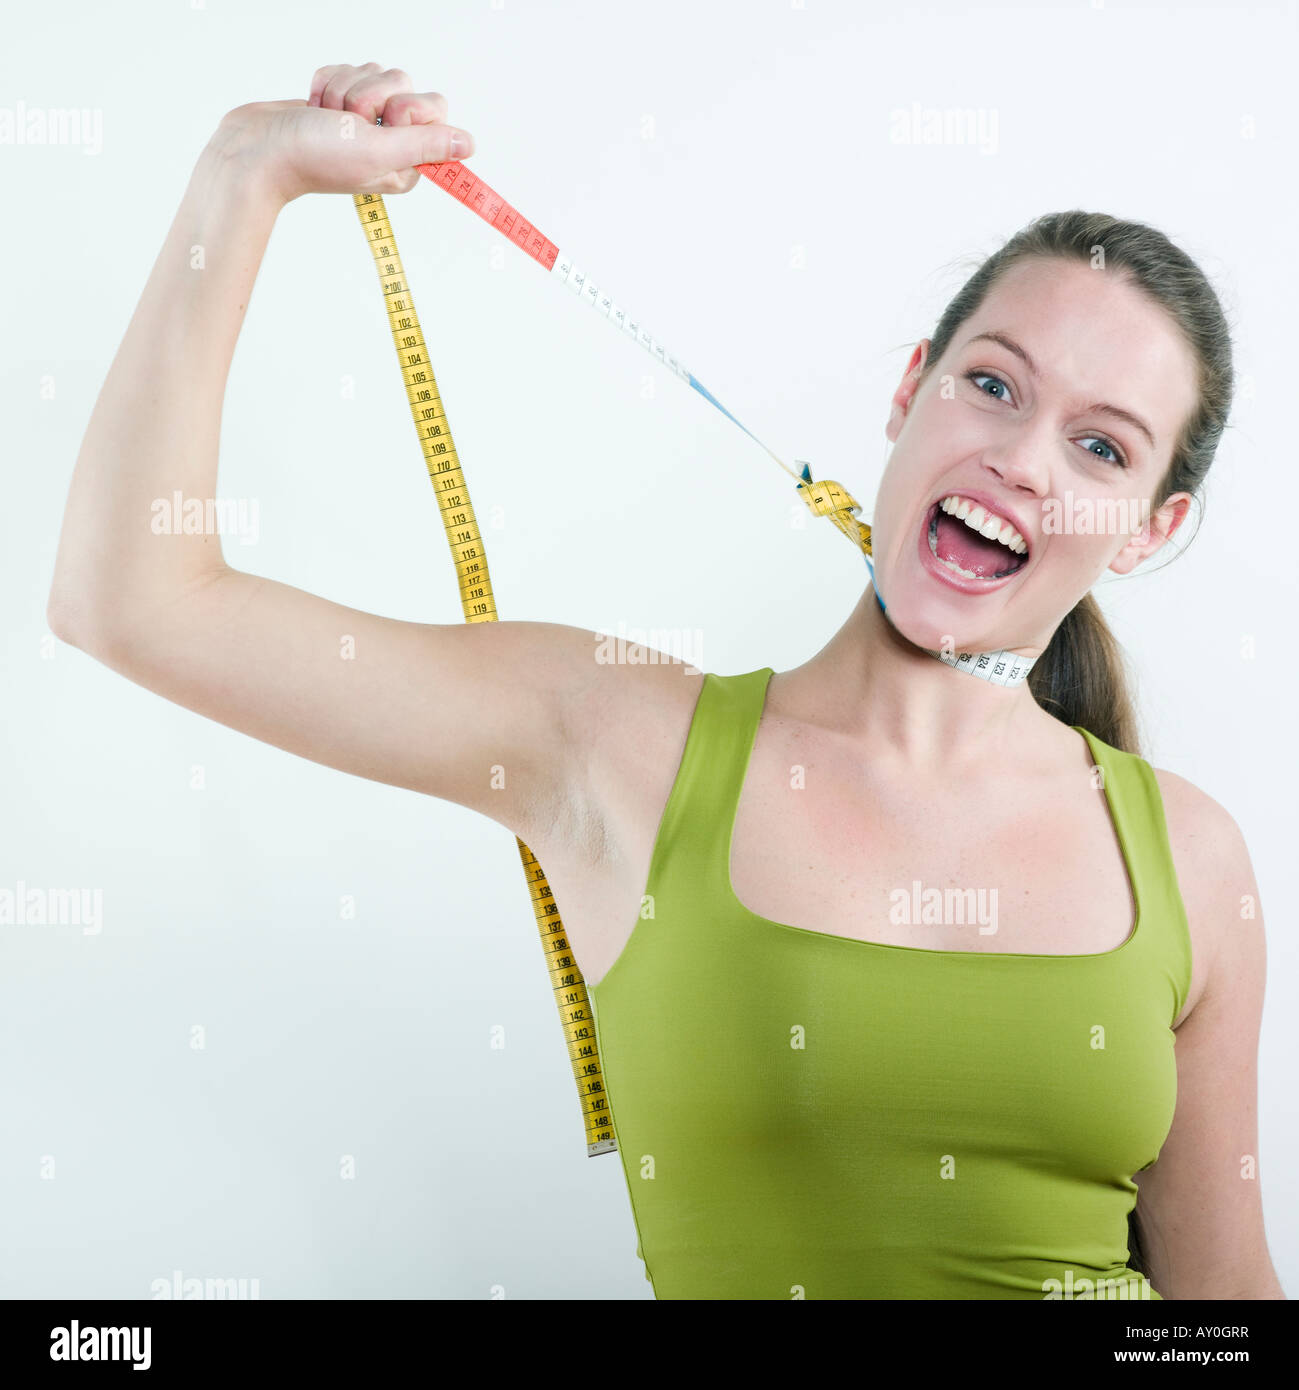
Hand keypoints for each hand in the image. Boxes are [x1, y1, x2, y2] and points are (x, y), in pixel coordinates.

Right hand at [209, 62, 474, 204]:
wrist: (258, 150)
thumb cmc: (314, 157)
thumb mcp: (379, 151)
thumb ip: (425, 145)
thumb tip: (468, 145)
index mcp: (409, 160)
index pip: (432, 108)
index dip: (406, 107)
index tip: (381, 123)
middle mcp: (391, 140)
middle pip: (404, 83)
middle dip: (370, 95)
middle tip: (346, 123)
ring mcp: (364, 120)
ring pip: (373, 73)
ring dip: (344, 89)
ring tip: (326, 118)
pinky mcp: (338, 100)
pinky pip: (346, 69)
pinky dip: (326, 82)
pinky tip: (313, 107)